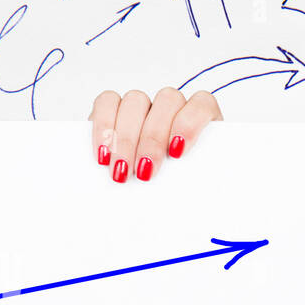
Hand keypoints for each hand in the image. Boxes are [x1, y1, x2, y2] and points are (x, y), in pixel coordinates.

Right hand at [89, 88, 222, 183]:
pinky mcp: (114, 109)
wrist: (150, 204)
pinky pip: (107, 102)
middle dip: (153, 139)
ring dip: (127, 137)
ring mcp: (144, 105)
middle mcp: (174, 108)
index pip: (202, 103)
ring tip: (121, 170)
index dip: (190, 123)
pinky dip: (103, 127)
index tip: (177, 152)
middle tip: (145, 172)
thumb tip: (188, 192)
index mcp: (202, 122)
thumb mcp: (190, 190)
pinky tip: (103, 154)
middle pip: (167, 101)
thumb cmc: (178, 193)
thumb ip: (190, 182)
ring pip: (136, 100)